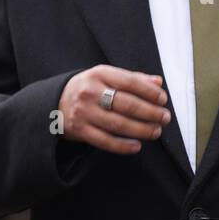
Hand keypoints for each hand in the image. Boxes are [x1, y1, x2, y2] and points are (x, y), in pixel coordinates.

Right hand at [57, 65, 171, 155]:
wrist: (54, 102)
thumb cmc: (87, 89)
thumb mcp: (105, 77)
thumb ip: (132, 78)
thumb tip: (158, 83)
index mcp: (98, 74)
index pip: (129, 82)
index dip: (149, 92)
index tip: (163, 99)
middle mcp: (90, 92)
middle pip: (127, 104)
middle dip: (151, 113)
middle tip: (165, 118)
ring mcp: (84, 112)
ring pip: (119, 124)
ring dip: (142, 130)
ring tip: (155, 131)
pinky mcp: (79, 130)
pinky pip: (105, 141)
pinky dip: (123, 146)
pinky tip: (136, 146)